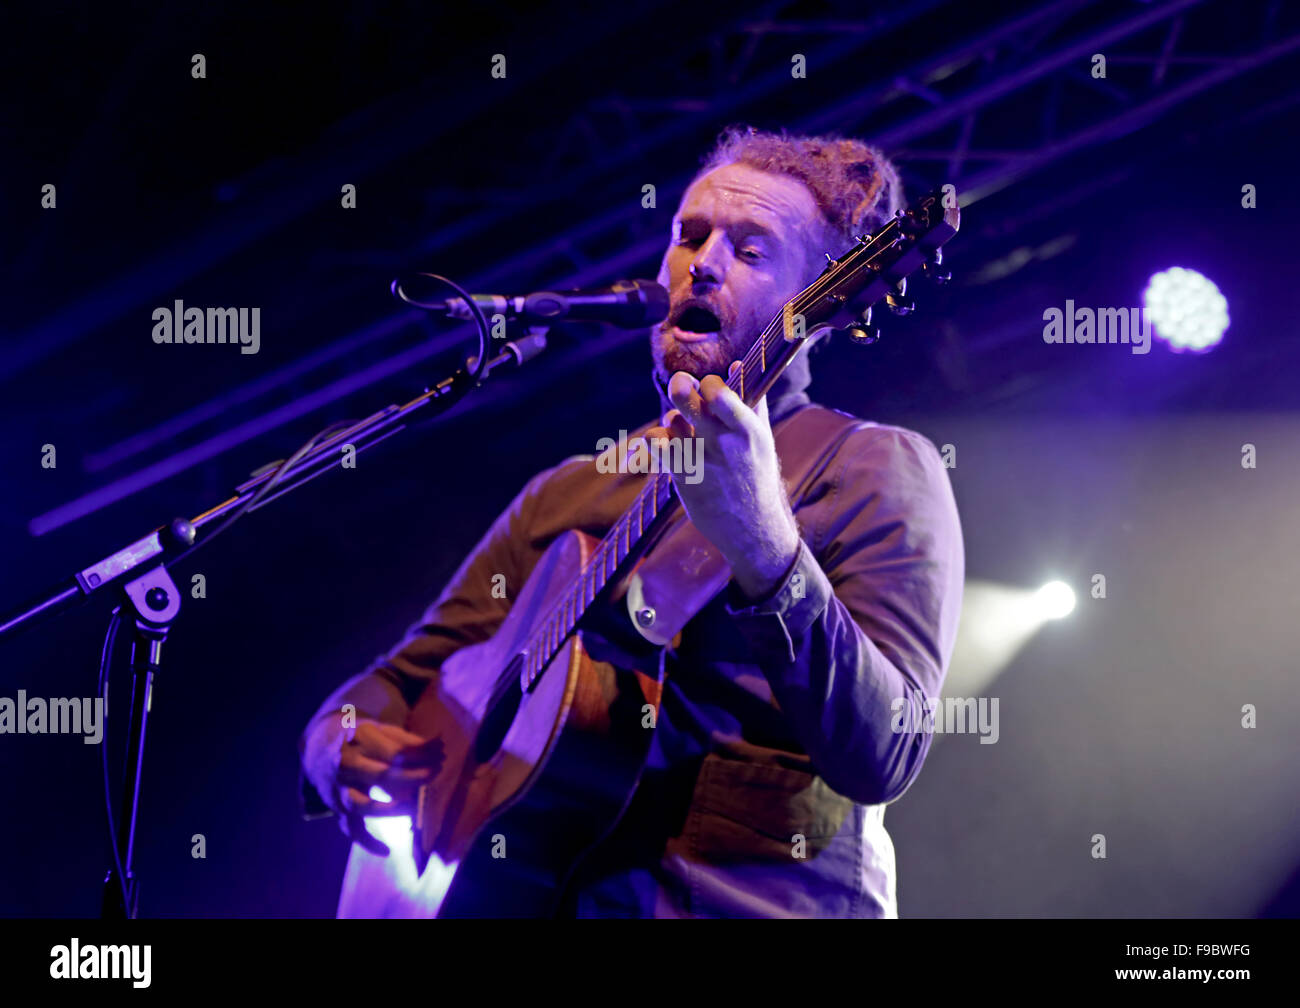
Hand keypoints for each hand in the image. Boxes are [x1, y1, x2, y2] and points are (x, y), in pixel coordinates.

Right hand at [302, 715, 443, 856]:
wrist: (317, 748)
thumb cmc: (358, 738)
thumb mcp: (378, 729)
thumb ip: (405, 739)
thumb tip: (436, 747)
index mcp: (358, 741)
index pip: (394, 751)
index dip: (420, 755)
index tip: (440, 755)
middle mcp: (347, 765)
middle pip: (382, 776)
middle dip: (413, 777)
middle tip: (435, 773)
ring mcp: (340, 789)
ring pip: (363, 805)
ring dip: (391, 809)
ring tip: (414, 807)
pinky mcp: (337, 808)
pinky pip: (350, 829)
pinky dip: (367, 842)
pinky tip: (387, 851)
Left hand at [643, 365, 799, 599]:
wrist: (753, 530)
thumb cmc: (757, 478)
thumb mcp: (762, 439)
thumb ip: (750, 401)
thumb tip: (737, 365)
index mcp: (748, 428)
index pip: (718, 390)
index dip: (708, 383)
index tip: (708, 389)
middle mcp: (723, 442)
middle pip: (686, 396)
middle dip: (679, 385)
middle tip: (682, 389)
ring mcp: (700, 460)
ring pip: (669, 421)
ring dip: (672, 421)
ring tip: (683, 433)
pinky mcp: (683, 477)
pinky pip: (656, 445)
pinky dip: (652, 441)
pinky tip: (659, 445)